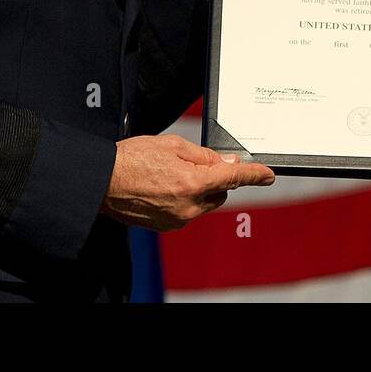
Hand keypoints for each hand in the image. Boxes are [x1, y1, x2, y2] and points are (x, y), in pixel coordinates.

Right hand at [101, 133, 274, 230]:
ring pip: (204, 202)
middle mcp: (188, 206)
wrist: (102, 181)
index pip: (233, 178)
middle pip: (220, 192)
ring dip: (198, 190)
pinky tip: (163, 187)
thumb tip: (228, 163)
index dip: (254, 175)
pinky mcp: (167, 226)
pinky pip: (187, 211)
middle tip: (193, 164)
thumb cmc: (133, 158)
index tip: (268, 175)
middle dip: (215, 178)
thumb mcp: (173, 145)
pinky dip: (184, 199)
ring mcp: (178, 219)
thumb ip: (205, 156)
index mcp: (192, 183)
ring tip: (169, 174)